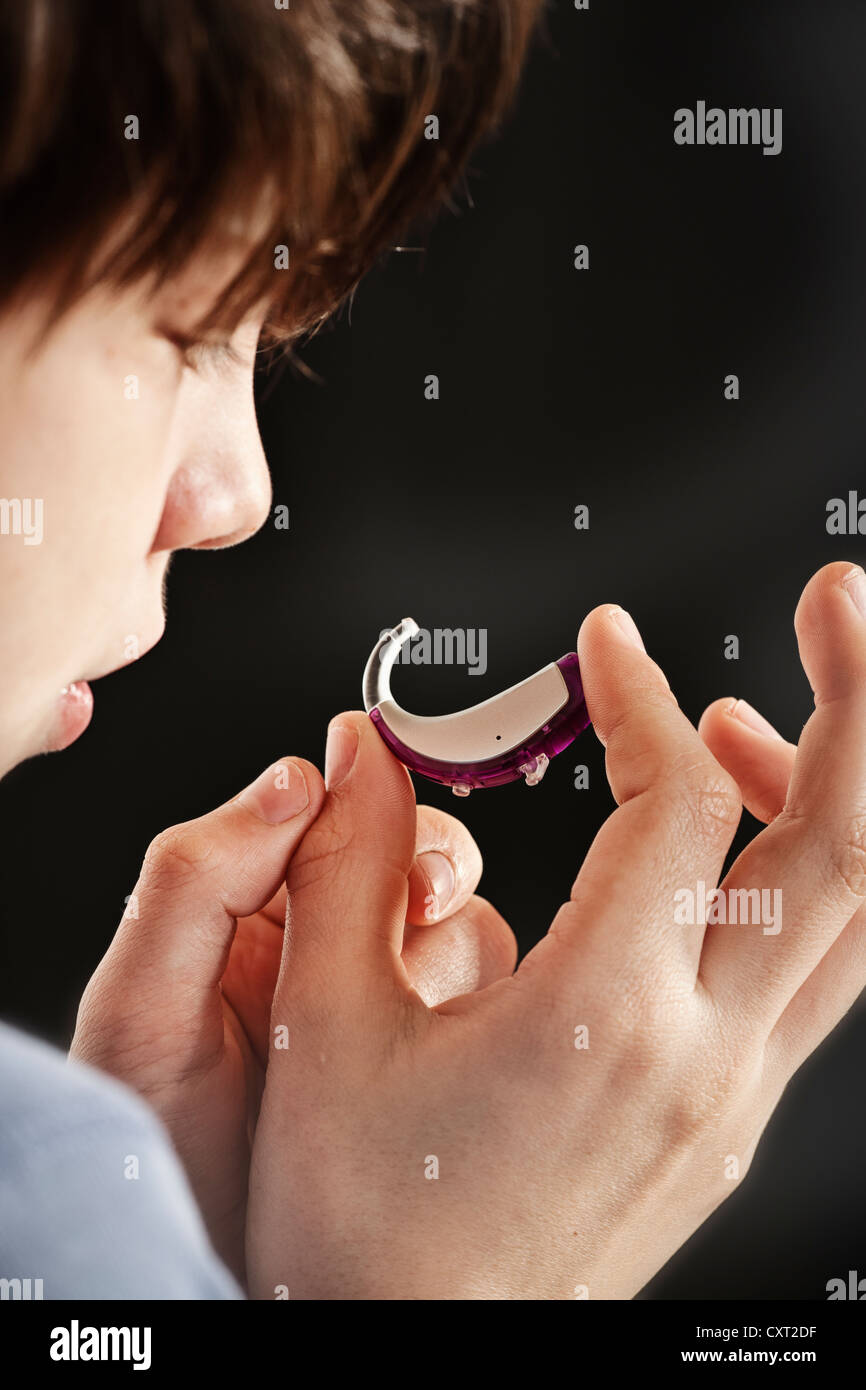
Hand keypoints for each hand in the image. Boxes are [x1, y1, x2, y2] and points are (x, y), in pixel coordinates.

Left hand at [70, 755, 514, 1283]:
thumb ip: (195, 880)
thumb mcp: (142, 1010)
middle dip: (423, 886)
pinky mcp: (443, 1068)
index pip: (333, 820)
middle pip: (416, 864)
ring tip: (399, 1031)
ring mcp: (392, 1015)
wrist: (213, 1279)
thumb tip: (293, 779)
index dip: (374, 817)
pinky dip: (487, 1020)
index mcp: (252, 921)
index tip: (391, 849)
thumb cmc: (154, 1155)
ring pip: (467, 931)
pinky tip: (445, 1065)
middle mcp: (329, 959)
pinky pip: (493, 1008)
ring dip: (447, 965)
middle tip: (407, 924)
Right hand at [246, 561, 865, 1298]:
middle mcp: (699, 1055)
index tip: (603, 644)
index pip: (678, 806)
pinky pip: (813, 965)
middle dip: (857, 699)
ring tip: (769, 710)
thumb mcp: (327, 1030)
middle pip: (845, 845)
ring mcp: (732, 1090)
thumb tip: (365, 751)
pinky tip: (733, 842)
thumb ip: (350, 866)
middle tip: (837, 602)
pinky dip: (799, 872)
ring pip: (853, 909)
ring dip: (837, 785)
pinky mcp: (727, 1110)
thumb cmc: (364, 1224)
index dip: (643, 696)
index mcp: (602, 1022)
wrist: (413, 1347)